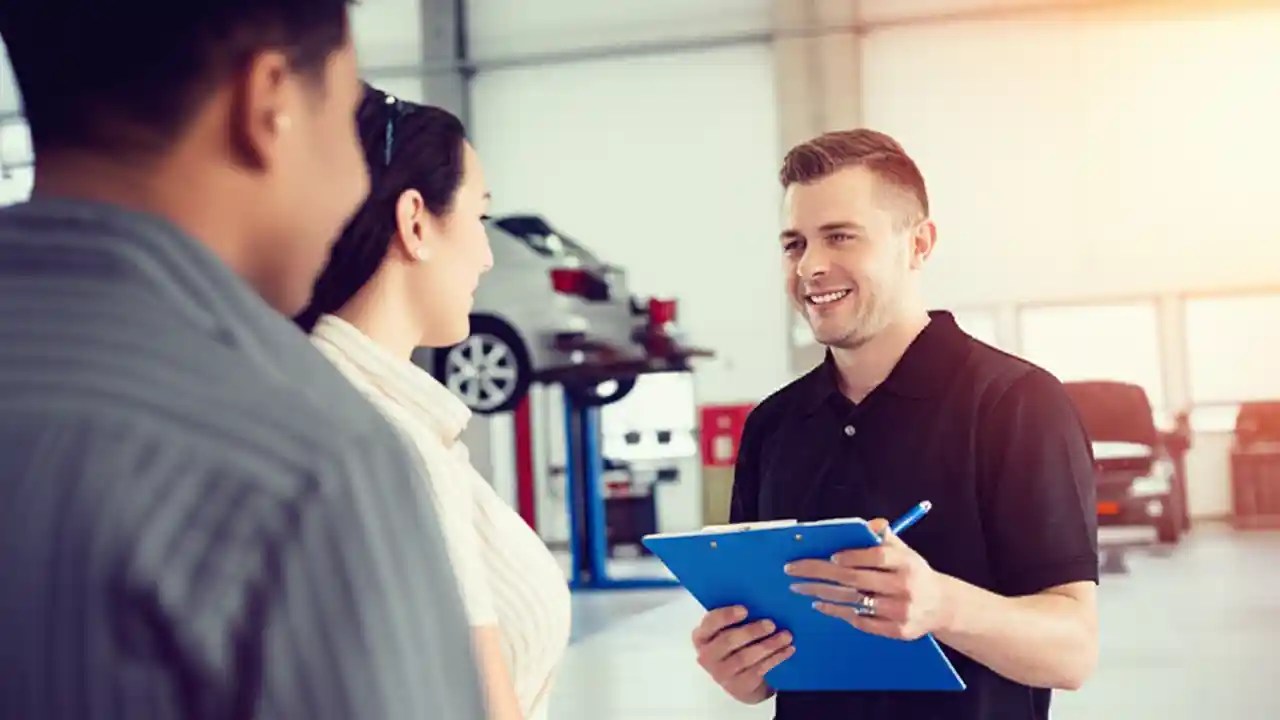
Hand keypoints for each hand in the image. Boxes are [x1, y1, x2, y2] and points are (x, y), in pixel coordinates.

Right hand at [691, 605, 794, 703]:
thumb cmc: (737, 645)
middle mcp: (707, 655)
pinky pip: (758, 670)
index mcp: (702, 636)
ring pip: (745, 657)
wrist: (743, 680)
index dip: (726, 616)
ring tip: (786, 636)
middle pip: (728, 641)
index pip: (710, 623)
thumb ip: (738, 618)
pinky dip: (775, 658)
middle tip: (771, 624)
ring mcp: (721, 674)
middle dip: (751, 631)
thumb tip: (760, 600)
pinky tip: (788, 650)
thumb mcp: (731, 630)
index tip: (745, 610)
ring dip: (768, 645)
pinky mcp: (737, 686)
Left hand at [785, 518, 951, 640]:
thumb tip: (865, 523)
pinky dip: (838, 612)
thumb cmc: (913, 572)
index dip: (853, 555)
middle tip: (794, 570)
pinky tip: (821, 605)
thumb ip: (883, 536)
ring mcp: (901, 611)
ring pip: (854, 602)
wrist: (942, 606)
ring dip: (822, 594)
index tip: (830, 555)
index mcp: (906, 562)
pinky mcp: (897, 631)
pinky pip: (862, 622)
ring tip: (800, 587)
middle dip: (820, 573)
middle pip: (857, 579)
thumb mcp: (904, 550)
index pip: (877, 556)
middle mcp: (904, 586)